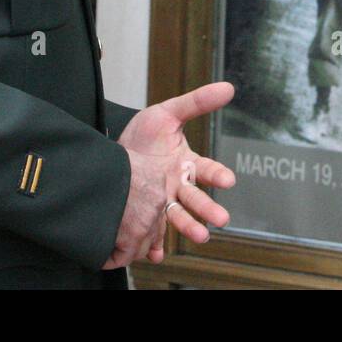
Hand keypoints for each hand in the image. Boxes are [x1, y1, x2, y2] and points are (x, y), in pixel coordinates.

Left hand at [101, 81, 235, 268]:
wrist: (113, 152)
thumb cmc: (145, 134)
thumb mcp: (169, 112)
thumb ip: (197, 102)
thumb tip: (228, 87)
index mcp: (186, 163)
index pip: (206, 169)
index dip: (217, 174)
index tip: (228, 180)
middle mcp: (177, 184)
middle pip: (196, 198)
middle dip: (208, 208)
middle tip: (221, 219)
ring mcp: (161, 199)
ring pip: (178, 215)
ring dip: (190, 227)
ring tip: (201, 238)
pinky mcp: (145, 212)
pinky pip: (152, 231)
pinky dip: (156, 244)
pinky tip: (157, 254)